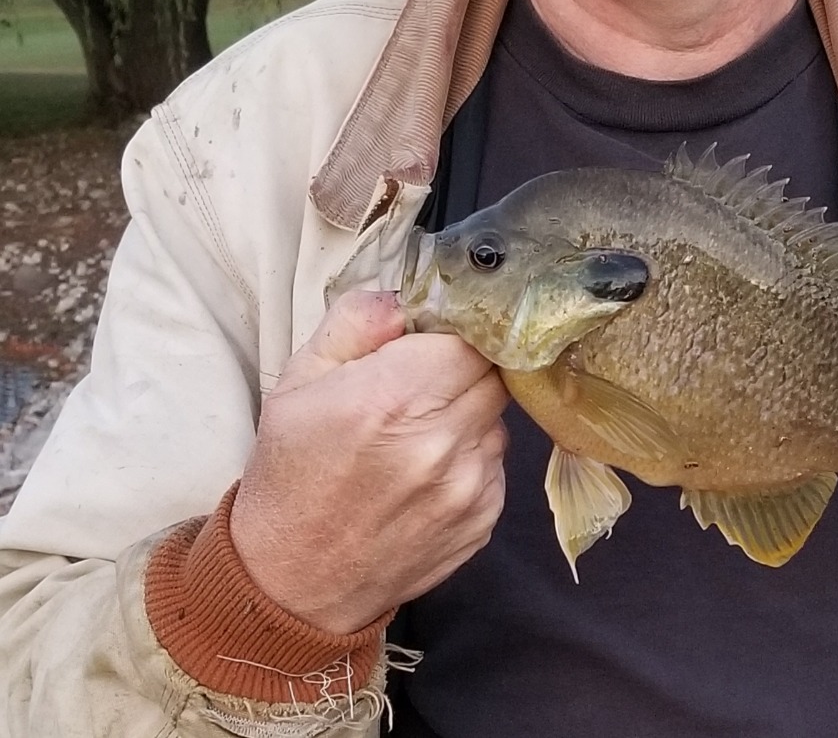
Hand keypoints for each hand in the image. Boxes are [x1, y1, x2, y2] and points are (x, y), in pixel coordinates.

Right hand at [230, 289, 507, 634]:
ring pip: (499, 418)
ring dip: (471, 416)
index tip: (433, 342)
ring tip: (420, 435)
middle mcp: (437, 442)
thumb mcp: (299, 382)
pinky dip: (473, 461)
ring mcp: (466, 488)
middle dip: (464, 371)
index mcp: (390, 397)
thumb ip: (357, 322)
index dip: (454, 333)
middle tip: (424, 386)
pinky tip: (428, 475)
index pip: (469, 336)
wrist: (292, 584)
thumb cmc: (292, 474)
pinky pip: (498, 466)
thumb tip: (407, 299)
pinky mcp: (481, 522)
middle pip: (493, 373)